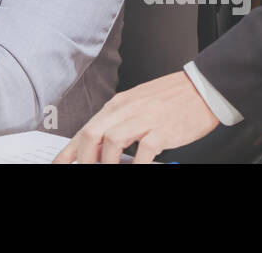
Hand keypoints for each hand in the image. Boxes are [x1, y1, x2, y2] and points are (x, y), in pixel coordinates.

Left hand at [53, 70, 220, 163]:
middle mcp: (126, 109)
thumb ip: (119, 122)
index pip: (85, 128)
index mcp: (118, 104)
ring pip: (111, 142)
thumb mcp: (137, 105)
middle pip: (92, 134)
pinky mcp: (162, 130)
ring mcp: (144, 119)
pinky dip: (136, 165)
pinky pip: (142, 151)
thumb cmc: (171, 98)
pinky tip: (136, 170)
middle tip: (86, 170)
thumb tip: (100, 146)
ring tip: (110, 172)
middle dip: (84, 158)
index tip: (59, 164)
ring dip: (106, 163)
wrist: (202, 88)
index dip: (69, 151)